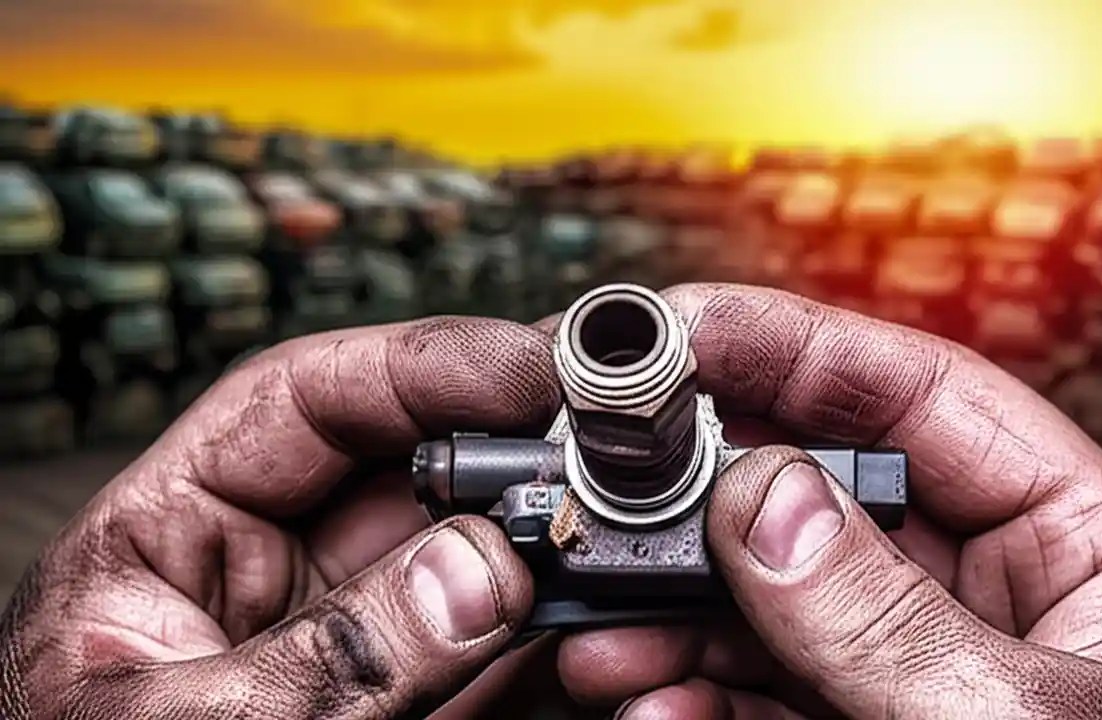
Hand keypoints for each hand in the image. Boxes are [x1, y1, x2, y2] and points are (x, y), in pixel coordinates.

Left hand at [0, 318, 560, 719]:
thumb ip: (328, 659)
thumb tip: (476, 572)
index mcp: (173, 540)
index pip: (301, 404)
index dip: (418, 367)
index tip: (524, 367)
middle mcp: (275, 578)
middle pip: (410, 467)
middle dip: (507, 441)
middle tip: (603, 431)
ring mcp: (355, 643)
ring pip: (472, 554)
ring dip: (549, 533)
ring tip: (618, 520)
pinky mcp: (414, 712)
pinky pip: (498, 650)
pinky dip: (561, 632)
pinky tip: (606, 615)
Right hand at [558, 284, 1101, 718]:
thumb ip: (893, 620)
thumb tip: (768, 500)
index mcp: (1096, 553)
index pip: (928, 397)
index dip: (795, 347)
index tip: (678, 330)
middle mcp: (1003, 598)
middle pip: (827, 491)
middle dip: (707, 491)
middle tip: (608, 485)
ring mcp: (926, 670)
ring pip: (775, 595)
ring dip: (675, 602)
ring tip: (604, 623)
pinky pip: (764, 690)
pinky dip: (692, 692)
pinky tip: (647, 702)